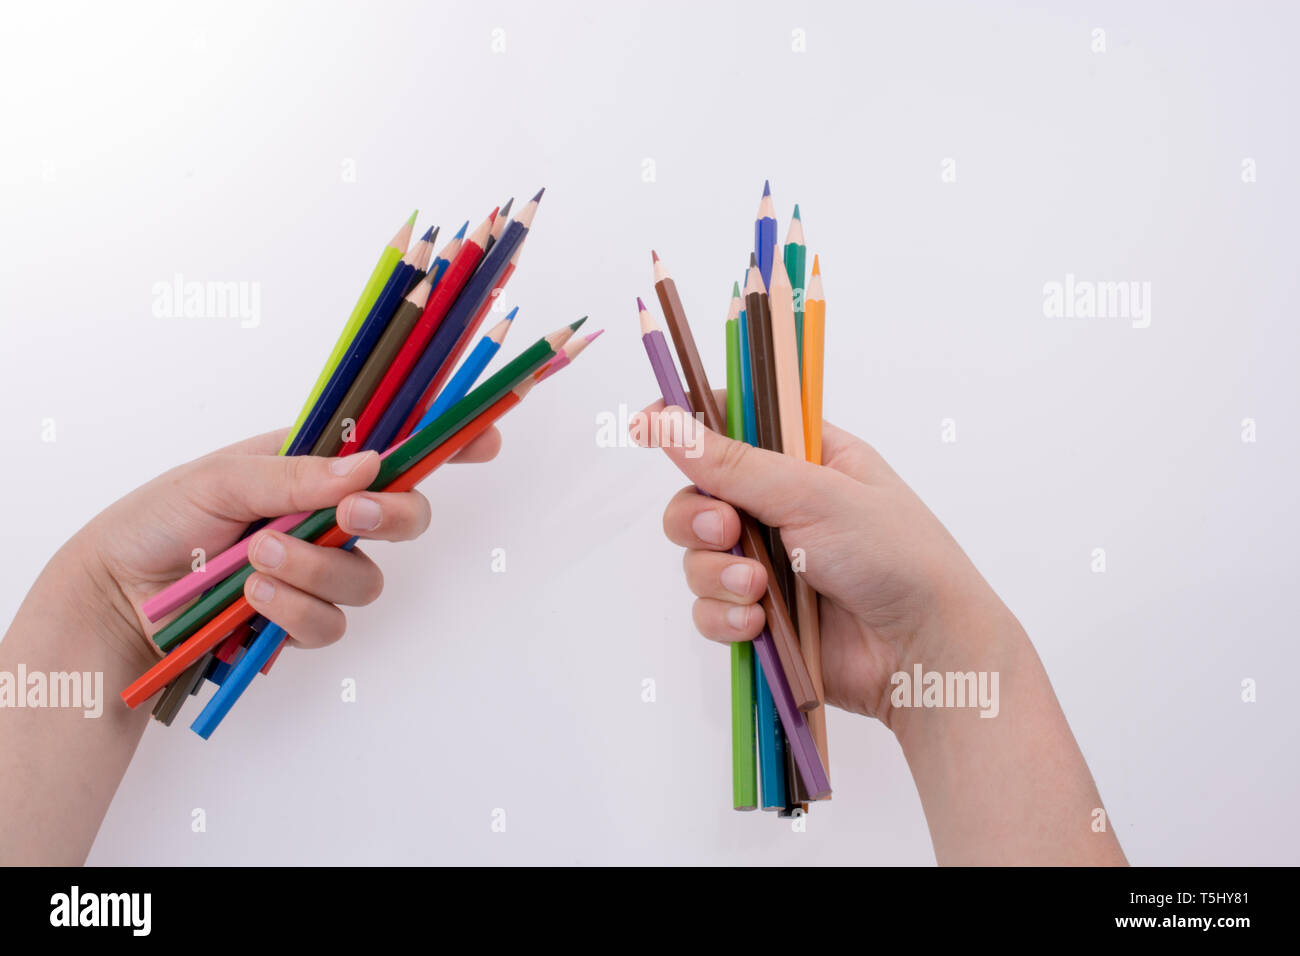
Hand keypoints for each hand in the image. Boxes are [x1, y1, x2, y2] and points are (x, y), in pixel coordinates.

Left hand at [71, 427, 501, 669]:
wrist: (117, 596)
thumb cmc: (162, 518)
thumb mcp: (222, 478)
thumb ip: (297, 475)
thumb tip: (371, 464)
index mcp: (315, 467)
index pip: (393, 451)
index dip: (444, 446)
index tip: (484, 442)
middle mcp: (328, 518)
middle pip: (405, 517)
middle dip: (393, 517)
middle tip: (354, 515)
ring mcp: (319, 572)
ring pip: (367, 580)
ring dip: (313, 570)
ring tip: (254, 559)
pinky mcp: (302, 621)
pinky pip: (330, 624)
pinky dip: (291, 610)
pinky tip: (251, 598)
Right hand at [637, 396, 1011, 727]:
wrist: (924, 653)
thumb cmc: (893, 556)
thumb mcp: (813, 494)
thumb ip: (733, 464)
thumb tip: (665, 422)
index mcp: (807, 458)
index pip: (735, 422)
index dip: (688, 422)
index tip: (648, 426)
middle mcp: (783, 506)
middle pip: (698, 494)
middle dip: (698, 515)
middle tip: (724, 529)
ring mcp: (770, 564)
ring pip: (696, 555)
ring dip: (714, 572)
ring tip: (756, 589)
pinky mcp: (761, 618)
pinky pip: (710, 609)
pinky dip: (724, 616)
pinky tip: (757, 625)